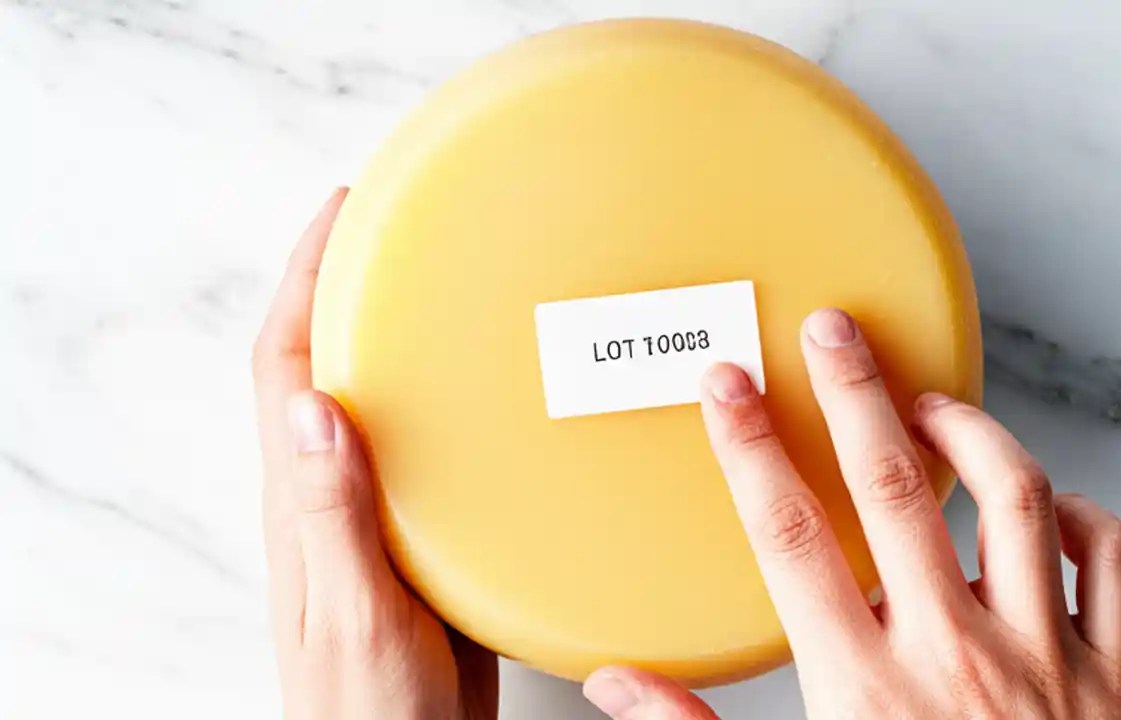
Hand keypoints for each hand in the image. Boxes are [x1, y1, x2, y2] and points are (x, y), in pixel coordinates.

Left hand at [253, 189, 497, 718]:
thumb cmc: (368, 707)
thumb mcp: (353, 610)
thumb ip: (334, 513)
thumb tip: (314, 404)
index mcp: (301, 503)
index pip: (283, 367)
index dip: (302, 282)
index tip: (340, 215)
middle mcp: (325, 497)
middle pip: (316, 365)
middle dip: (340, 285)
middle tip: (389, 227)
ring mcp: (366, 516)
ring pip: (366, 401)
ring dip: (384, 335)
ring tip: (434, 284)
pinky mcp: (409, 539)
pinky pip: (414, 449)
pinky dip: (434, 401)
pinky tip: (477, 395)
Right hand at [584, 309, 1120, 718]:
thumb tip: (616, 686)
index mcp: (865, 690)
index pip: (789, 538)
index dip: (749, 448)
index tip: (725, 384)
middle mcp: (955, 658)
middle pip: (897, 489)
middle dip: (855, 393)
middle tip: (831, 328)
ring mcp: (1046, 660)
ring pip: (1015, 500)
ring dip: (969, 435)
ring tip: (929, 405)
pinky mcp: (1119, 675)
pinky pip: (1113, 561)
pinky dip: (1078, 515)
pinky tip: (1040, 505)